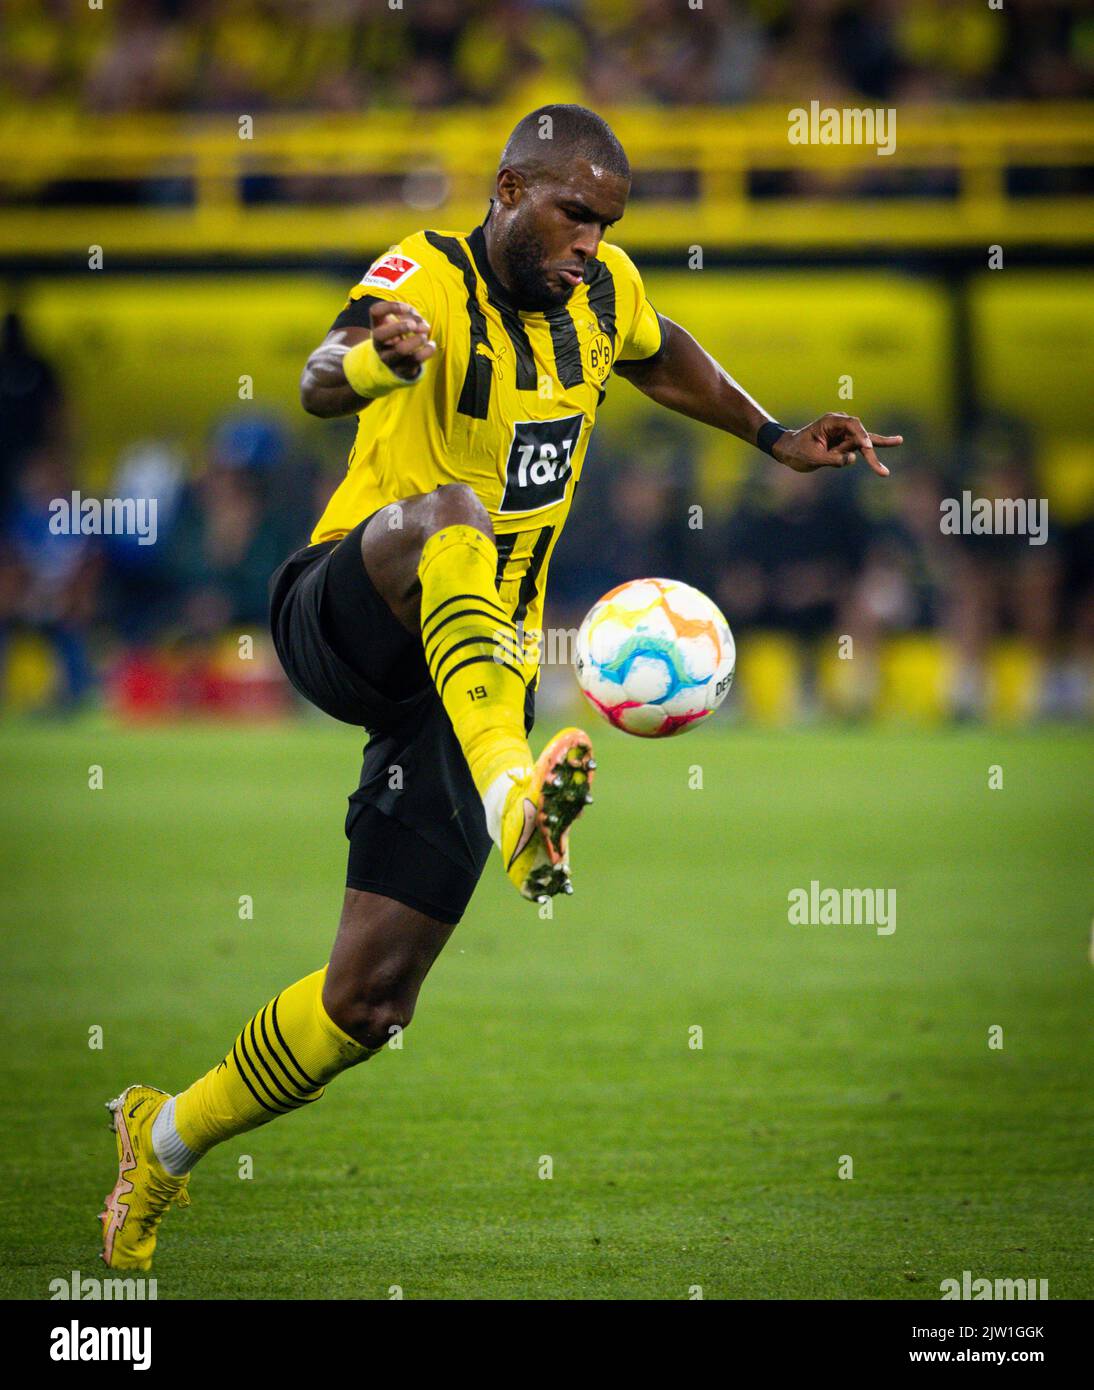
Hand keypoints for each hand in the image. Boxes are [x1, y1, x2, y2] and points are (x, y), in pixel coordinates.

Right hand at [369, 301, 436, 380]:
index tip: (406, 308)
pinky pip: (415, 360)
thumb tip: (421, 324)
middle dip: (399, 327)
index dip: (391, 306)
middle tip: (413, 325)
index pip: (375, 311)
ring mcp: (388, 358)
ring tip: (425, 336)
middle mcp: (378, 343)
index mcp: (377, 326)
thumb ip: (411, 315)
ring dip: (416, 339)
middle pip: (380, 335)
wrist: (399, 362)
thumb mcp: (403, 320)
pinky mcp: (401, 370)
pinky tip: (432, 345)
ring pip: (400, 350)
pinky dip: (427, 351)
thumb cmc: (402, 334)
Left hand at [772, 413, 902, 477]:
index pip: (852, 425)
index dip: (861, 435)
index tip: (867, 447)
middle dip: (873, 445)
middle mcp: (840, 424)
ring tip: (897, 443)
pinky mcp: (845, 443)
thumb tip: (852, 458)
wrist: (788, 451)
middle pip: (861, 434)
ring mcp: (844, 433)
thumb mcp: (812, 458)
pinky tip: (896, 440)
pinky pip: (861, 447)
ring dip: (872, 454)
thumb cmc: (797, 451)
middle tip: (899, 441)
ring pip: (863, 442)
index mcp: (831, 422)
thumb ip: (832, 459)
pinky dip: (872, 453)